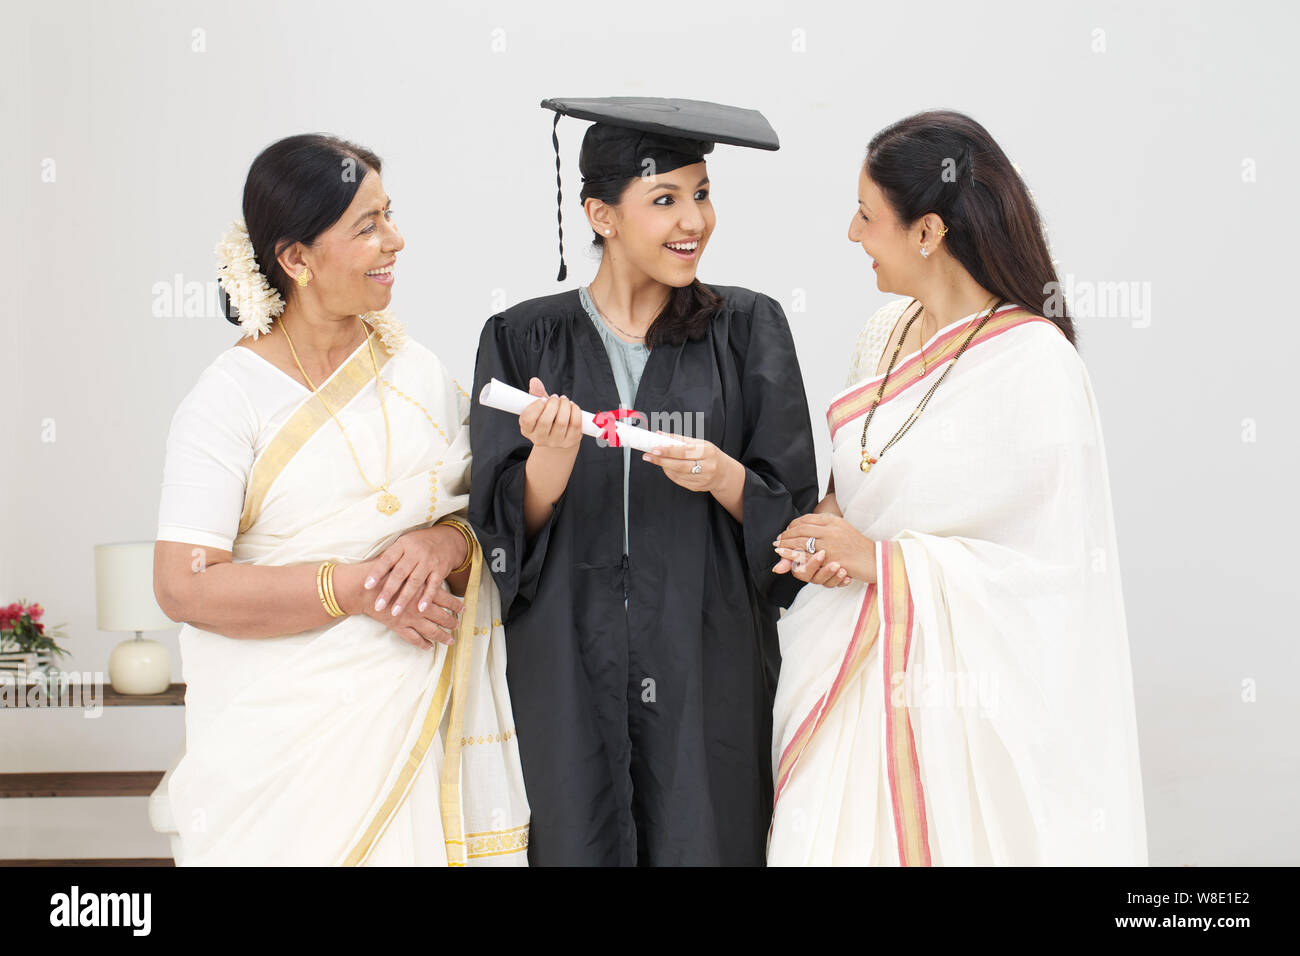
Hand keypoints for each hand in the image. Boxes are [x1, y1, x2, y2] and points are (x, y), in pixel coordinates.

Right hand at [334, 559, 462, 650]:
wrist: (363, 588)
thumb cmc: (382, 574)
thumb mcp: (404, 567)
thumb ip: (417, 571)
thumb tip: (428, 567)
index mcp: (423, 590)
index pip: (445, 599)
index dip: (456, 605)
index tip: (464, 608)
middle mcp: (419, 606)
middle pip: (441, 616)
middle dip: (451, 622)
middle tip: (458, 626)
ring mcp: (410, 618)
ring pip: (431, 630)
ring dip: (442, 636)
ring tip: (449, 640)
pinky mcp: (398, 626)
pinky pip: (413, 638)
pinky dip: (422, 643)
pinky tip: (428, 647)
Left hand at [362, 527, 466, 637]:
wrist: (448, 539)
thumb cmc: (418, 544)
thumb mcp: (404, 543)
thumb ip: (390, 557)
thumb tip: (366, 571)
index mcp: (403, 545)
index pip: (387, 559)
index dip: (377, 573)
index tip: (366, 586)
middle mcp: (416, 552)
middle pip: (399, 573)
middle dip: (388, 591)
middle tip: (378, 606)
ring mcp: (429, 561)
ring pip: (415, 582)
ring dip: (404, 598)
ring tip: (395, 612)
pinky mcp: (441, 570)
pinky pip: (433, 586)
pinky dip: (427, 598)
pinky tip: (420, 609)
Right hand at [519, 377, 582, 450]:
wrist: (560, 435)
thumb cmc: (547, 417)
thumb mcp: (539, 407)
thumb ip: (536, 394)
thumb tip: (535, 381)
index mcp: (527, 430)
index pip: (527, 420)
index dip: (536, 407)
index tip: (543, 399)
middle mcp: (539, 439)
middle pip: (545, 421)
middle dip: (553, 404)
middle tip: (556, 397)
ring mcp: (555, 442)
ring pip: (561, 422)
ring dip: (565, 406)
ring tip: (564, 400)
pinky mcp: (570, 442)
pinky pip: (575, 424)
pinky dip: (575, 411)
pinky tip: (572, 407)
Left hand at [641, 434, 736, 493]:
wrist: (724, 474)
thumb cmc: (710, 455)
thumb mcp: (699, 443)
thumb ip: (679, 439)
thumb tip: (660, 434)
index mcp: (707, 451)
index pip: (685, 451)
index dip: (669, 450)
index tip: (655, 448)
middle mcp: (707, 466)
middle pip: (680, 465)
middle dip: (661, 460)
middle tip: (648, 455)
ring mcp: (703, 479)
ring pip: (678, 474)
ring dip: (664, 467)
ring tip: (655, 459)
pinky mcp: (698, 487)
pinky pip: (679, 481)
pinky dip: (670, 473)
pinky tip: (666, 467)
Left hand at [771, 513, 875, 585]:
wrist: (875, 560)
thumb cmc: (859, 548)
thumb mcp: (843, 532)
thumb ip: (825, 530)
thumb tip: (808, 533)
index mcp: (834, 521)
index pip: (807, 519)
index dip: (793, 525)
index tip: (786, 531)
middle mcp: (831, 529)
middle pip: (801, 529)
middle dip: (786, 535)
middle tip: (778, 541)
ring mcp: (830, 543)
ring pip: (801, 541)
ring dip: (786, 545)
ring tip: (779, 549)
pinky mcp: (831, 557)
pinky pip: (807, 556)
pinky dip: (793, 556)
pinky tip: (785, 557)